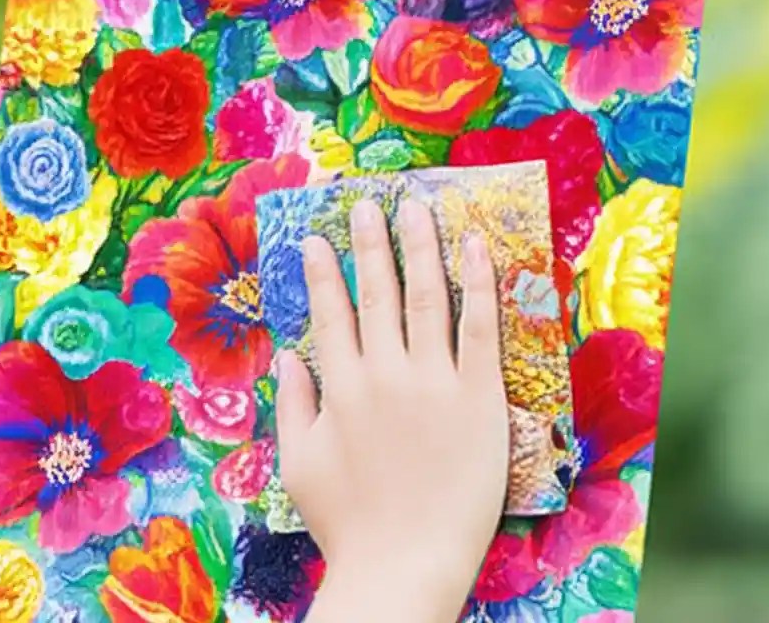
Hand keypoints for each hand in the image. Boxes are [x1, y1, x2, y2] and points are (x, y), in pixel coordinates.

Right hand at [276, 199, 509, 622]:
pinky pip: (480, 327)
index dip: (323, 272)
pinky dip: (478, 282)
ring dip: (420, 246)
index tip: (316, 238)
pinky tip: (474, 246)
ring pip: (428, 296)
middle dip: (370, 242)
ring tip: (417, 208)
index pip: (331, 313)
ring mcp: (435, 381)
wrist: (405, 564)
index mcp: (341, 387)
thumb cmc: (348, 523)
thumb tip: (287, 354)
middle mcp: (385, 373)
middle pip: (378, 292)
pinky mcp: (480, 396)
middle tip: (367, 205)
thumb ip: (293, 404)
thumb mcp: (298, 465)